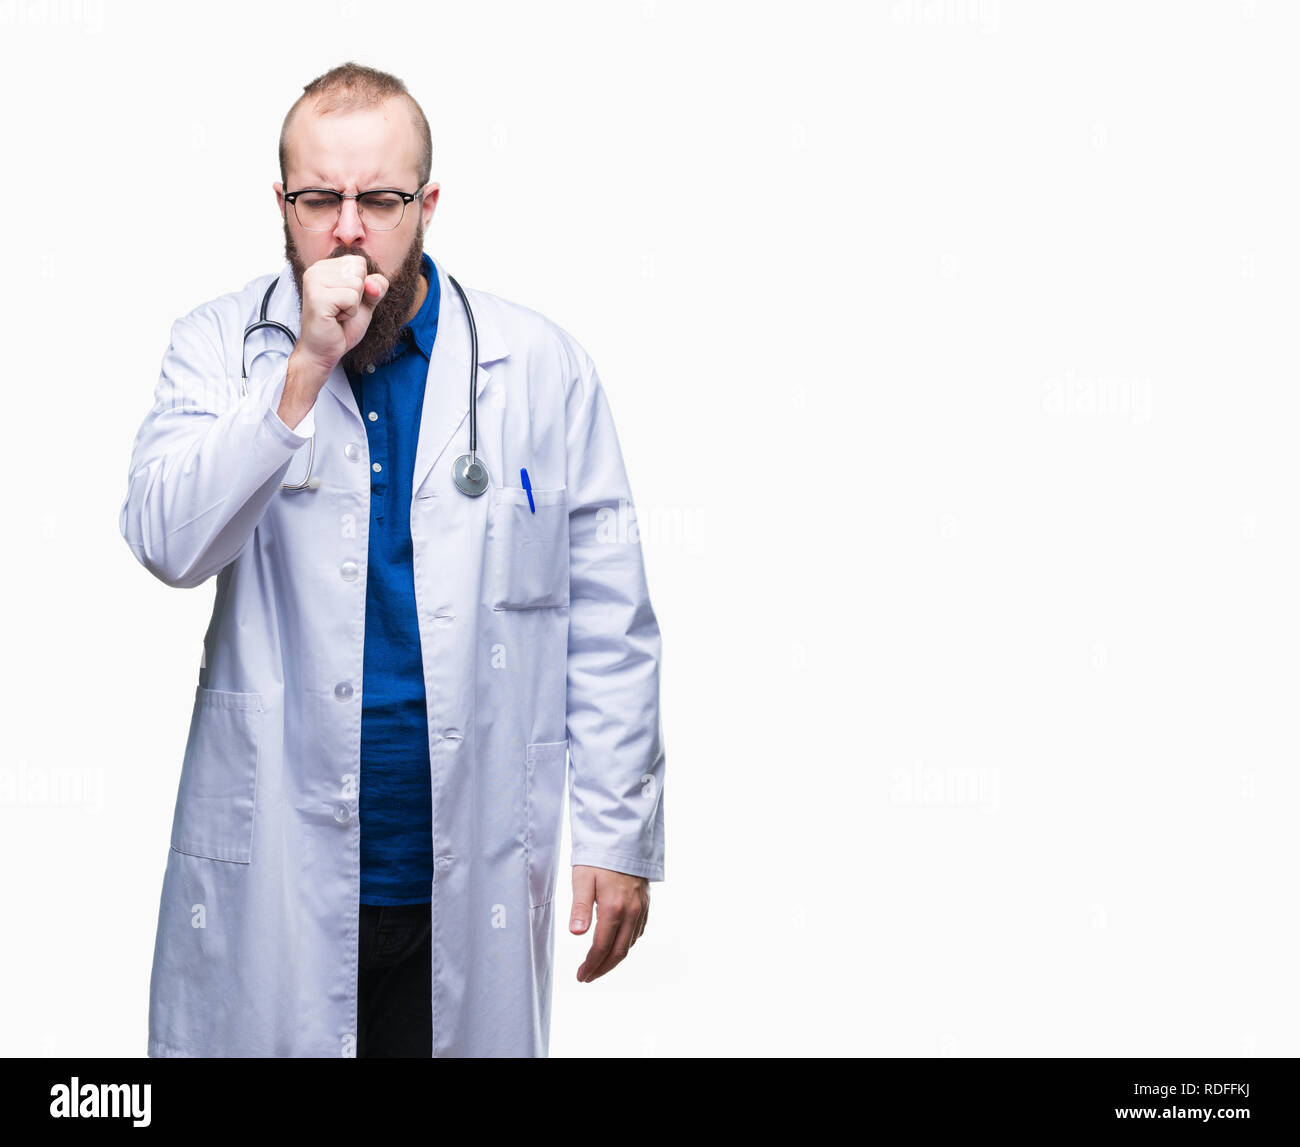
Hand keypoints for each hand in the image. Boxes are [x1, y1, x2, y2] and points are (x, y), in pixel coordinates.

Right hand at [296, 253, 388, 369]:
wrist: (324, 351)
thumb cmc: (342, 327)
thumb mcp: (365, 303)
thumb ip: (376, 287)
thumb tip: (373, 282)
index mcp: (324, 266)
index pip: (360, 262)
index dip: (361, 286)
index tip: (344, 300)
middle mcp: (315, 269)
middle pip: (359, 271)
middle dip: (358, 296)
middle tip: (340, 310)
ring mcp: (314, 282)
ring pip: (357, 284)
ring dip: (353, 305)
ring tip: (337, 314)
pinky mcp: (316, 297)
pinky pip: (351, 298)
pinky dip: (349, 313)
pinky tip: (335, 319)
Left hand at [570, 865, 649, 982]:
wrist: (623, 836)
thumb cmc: (599, 856)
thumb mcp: (583, 878)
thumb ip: (580, 906)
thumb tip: (576, 933)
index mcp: (613, 908)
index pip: (602, 947)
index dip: (591, 965)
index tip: (581, 976)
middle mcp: (631, 912)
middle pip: (619, 952)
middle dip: (603, 968)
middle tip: (588, 977)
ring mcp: (641, 908)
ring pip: (630, 943)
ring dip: (615, 959)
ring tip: (600, 965)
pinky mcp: (646, 903)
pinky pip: (639, 931)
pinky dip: (628, 944)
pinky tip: (618, 945)